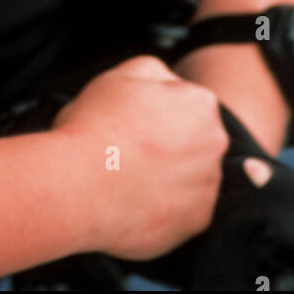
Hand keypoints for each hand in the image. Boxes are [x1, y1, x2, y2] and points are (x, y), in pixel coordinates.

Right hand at [51, 55, 229, 260]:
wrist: (77, 187)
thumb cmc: (94, 126)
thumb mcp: (120, 76)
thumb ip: (156, 73)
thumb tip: (170, 84)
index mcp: (200, 102)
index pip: (185, 104)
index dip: (154, 113)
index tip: (131, 124)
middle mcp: (216, 141)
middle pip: (194, 140)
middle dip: (169, 144)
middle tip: (130, 152)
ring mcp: (209, 183)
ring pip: (191, 176)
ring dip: (169, 176)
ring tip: (130, 179)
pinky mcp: (198, 220)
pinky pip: (185, 210)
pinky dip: (165, 208)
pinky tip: (136, 202)